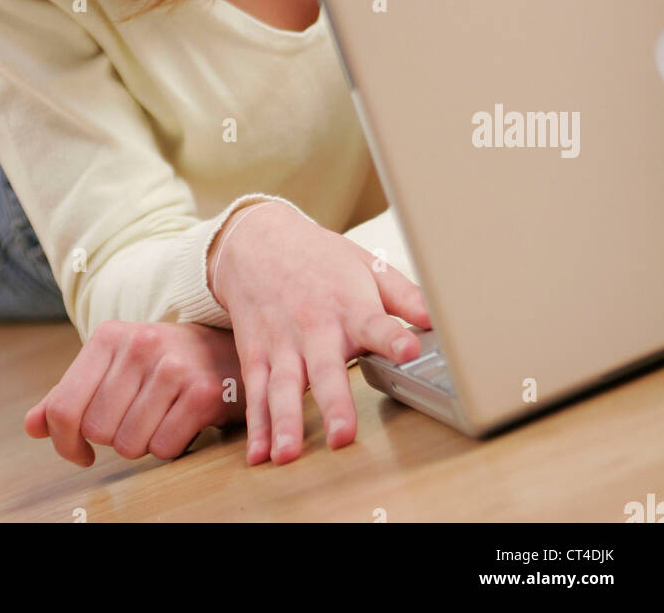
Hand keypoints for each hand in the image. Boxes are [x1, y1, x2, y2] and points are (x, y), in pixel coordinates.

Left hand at [24, 320, 245, 466]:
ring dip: (142, 444)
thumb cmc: (158, 365)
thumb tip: (32, 426)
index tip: (80, 451)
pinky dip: (170, 446)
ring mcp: (173, 366)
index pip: (64, 408)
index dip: (65, 442)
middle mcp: (139, 344)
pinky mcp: (202, 392)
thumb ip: (68, 395)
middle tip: (133, 422)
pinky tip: (180, 422)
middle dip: (112, 438)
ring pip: (129, 444)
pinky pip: (164, 447)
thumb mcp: (111, 368)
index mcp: (108, 336)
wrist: (223, 352)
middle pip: (97, 430)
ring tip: (158, 419)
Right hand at [207, 201, 430, 465]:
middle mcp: (314, 326)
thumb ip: (404, 296)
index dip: (392, 337)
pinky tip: (260, 454)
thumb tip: (439, 318)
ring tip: (288, 454)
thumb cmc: (319, 258)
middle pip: (324, 368)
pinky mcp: (257, 354)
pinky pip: (256, 393)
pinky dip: (257, 426)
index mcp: (349, 304)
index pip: (375, 322)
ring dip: (285, 421)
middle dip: (334, 402)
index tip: (409, 349)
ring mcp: (282, 343)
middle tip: (343, 435)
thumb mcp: (366, 265)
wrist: (259, 241)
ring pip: (283, 386)